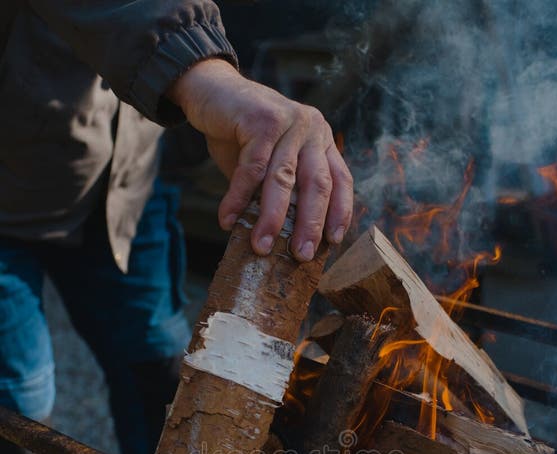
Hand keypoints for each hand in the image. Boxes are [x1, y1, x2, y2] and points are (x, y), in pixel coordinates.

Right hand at [168, 59, 352, 260]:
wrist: (211, 90)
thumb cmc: (241, 134)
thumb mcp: (269, 163)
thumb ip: (279, 192)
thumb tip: (281, 239)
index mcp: (321, 141)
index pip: (340, 180)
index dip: (340, 213)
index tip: (333, 242)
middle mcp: (312, 129)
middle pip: (317, 184)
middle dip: (310, 224)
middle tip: (300, 255)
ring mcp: (289, 122)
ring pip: (283, 179)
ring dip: (271, 218)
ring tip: (261, 245)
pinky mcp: (262, 119)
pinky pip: (252, 168)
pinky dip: (238, 198)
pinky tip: (228, 219)